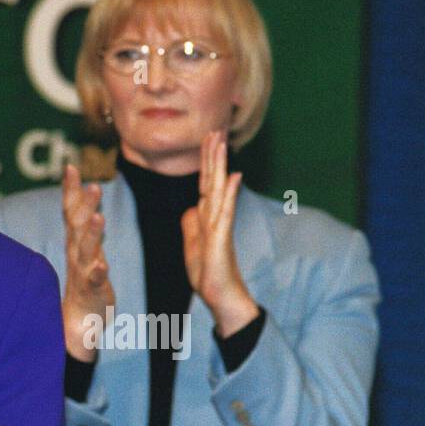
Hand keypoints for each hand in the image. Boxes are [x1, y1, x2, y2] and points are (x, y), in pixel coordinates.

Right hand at [61, 162, 113, 359]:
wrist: (79, 320)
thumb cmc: (86, 277)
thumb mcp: (85, 245)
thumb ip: (85, 220)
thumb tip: (88, 189)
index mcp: (75, 239)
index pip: (70, 209)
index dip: (70, 188)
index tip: (70, 166)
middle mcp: (76, 251)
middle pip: (77, 224)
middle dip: (84, 204)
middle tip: (94, 186)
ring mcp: (82, 270)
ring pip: (85, 249)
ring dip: (91, 233)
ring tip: (99, 218)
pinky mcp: (92, 290)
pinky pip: (94, 280)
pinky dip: (96, 272)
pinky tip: (101, 265)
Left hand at [180, 131, 258, 335]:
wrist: (220, 296)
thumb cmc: (208, 272)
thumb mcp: (192, 244)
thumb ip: (191, 224)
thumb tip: (190, 207)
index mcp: (205, 216)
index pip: (204, 182)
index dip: (205, 161)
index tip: (208, 138)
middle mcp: (214, 216)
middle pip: (213, 179)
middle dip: (213, 154)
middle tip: (216, 129)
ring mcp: (219, 225)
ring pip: (219, 188)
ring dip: (219, 165)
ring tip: (222, 143)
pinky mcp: (221, 238)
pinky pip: (225, 211)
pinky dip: (229, 193)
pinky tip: (234, 176)